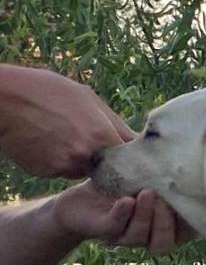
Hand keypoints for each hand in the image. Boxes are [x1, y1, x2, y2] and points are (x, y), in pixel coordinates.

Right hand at [0, 66, 134, 177]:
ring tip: (64, 134)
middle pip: (109, 167)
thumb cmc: (46, 91)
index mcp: (102, 135)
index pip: (130, 158)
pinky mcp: (49, 173)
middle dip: (106, 158)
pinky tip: (49, 141)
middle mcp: (87, 156)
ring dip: (82, 158)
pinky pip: (64, 170)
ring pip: (85, 169)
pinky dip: (61, 160)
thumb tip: (133, 139)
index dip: (130, 156)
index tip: (130, 153)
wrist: (3, 100)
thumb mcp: (86, 97)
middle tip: (90, 139)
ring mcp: (66, 166)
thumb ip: (113, 122)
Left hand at [52, 181, 193, 254]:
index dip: (191, 222)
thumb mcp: (144, 175)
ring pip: (141, 236)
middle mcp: (148, 235)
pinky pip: (115, 226)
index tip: (193, 199)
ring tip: (147, 192)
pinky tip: (126, 200)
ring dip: (146, 215)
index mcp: (164, 225)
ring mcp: (125, 235)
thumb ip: (162, 170)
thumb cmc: (120, 185)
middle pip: (165, 242)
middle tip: (165, 196)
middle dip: (166, 221)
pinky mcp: (102, 229)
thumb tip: (184, 146)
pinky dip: (123, 213)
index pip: (185, 232)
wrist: (80, 198)